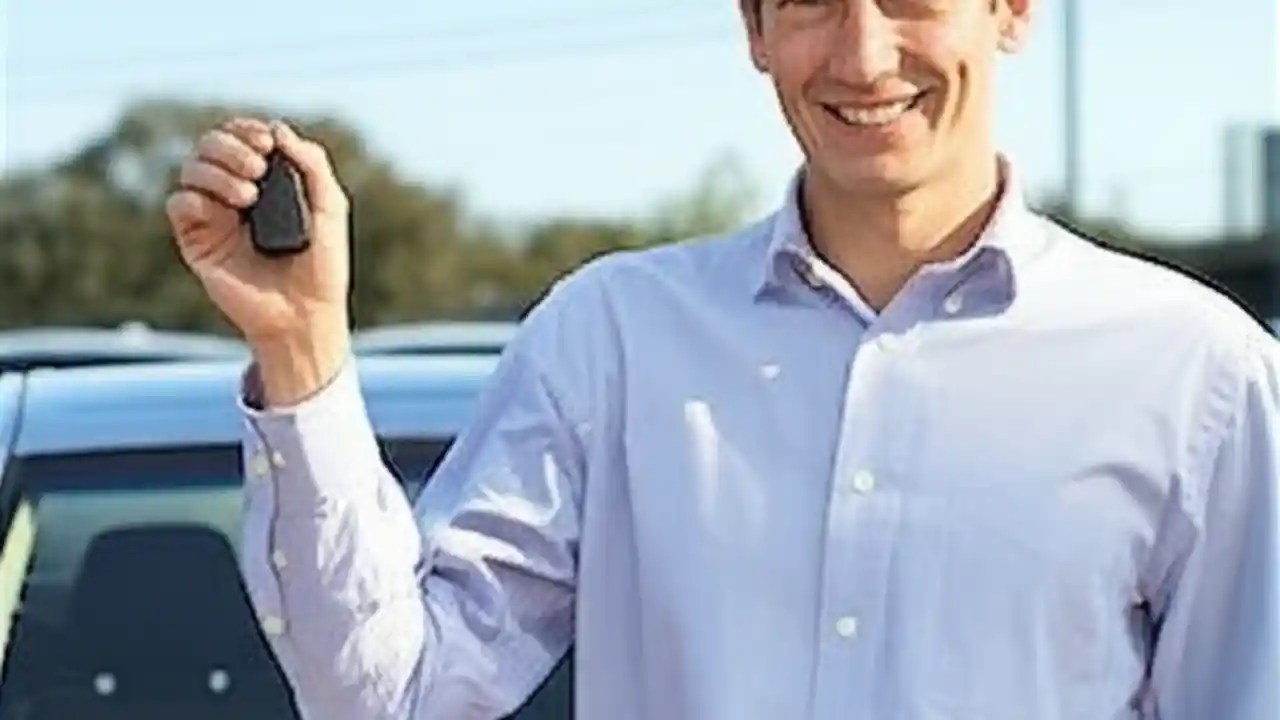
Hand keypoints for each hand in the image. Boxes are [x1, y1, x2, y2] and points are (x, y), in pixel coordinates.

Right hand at [167, 118, 352, 403]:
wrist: (305, 314)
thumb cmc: (323, 266)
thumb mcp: (331, 207)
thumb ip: (312, 163)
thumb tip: (277, 128)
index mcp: (266, 182)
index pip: (241, 138)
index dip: (246, 129)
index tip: (266, 141)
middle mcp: (235, 195)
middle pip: (211, 145)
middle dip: (229, 145)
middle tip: (257, 167)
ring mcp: (215, 217)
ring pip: (191, 168)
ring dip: (217, 171)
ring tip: (247, 196)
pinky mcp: (197, 242)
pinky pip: (178, 204)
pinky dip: (194, 198)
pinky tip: (222, 210)